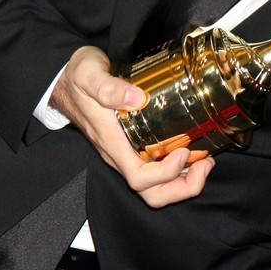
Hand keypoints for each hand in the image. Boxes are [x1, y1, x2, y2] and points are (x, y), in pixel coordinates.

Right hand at [49, 46, 213, 206]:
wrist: (65, 80)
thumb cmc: (77, 79)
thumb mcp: (89, 75)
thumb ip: (109, 88)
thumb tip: (136, 98)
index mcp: (111, 143)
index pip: (139, 177)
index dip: (165, 173)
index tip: (183, 152)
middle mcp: (120, 155)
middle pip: (151, 193)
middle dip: (183, 188)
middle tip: (205, 165)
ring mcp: (127, 153)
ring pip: (156, 187)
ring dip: (185, 181)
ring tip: (205, 161)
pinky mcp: (134, 147)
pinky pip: (157, 172)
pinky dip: (180, 170)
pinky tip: (194, 152)